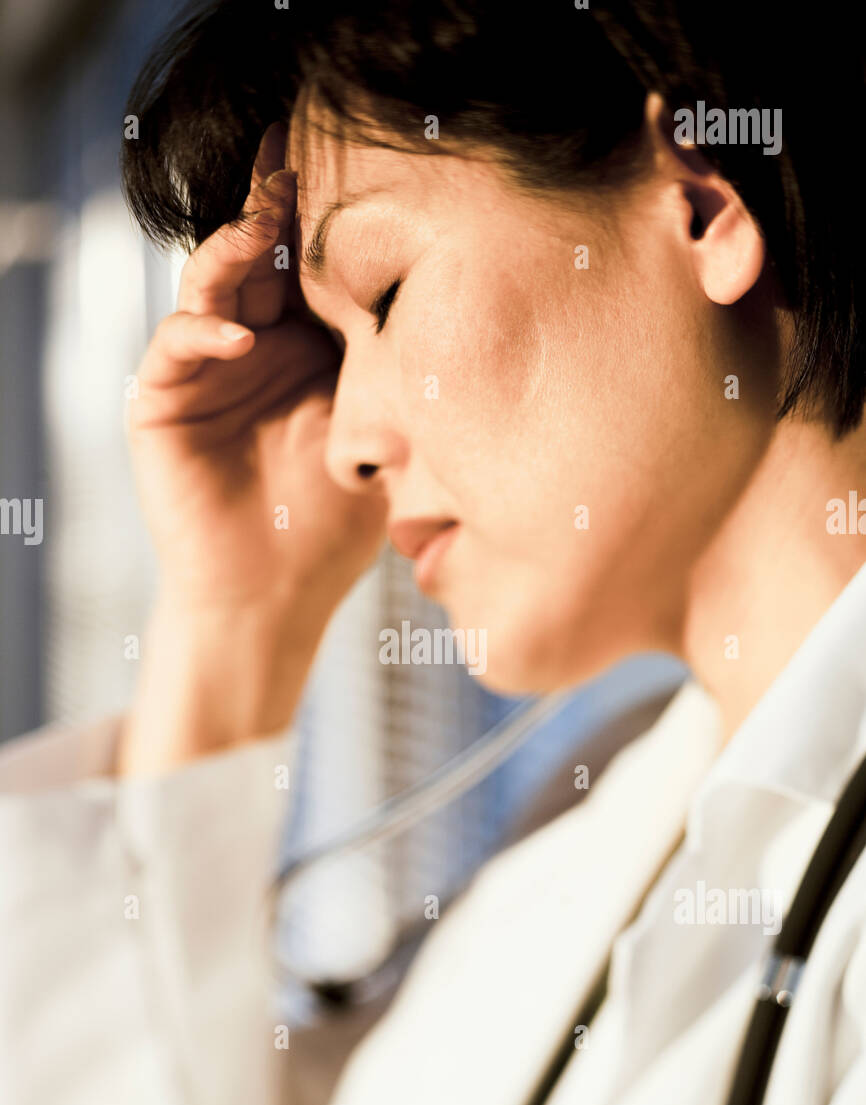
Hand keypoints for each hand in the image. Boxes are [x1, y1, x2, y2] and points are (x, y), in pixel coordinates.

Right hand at [126, 121, 385, 622]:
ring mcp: (204, 369)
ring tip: (260, 222)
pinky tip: (239, 336)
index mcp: (305, 348)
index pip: (310, 266)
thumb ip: (383, 371)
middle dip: (274, 204)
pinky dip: (202, 331)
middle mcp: (252, 346)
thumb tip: (431, 289)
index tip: (353, 160)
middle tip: (290, 149)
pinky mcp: (163, 400)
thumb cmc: (331, 526)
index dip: (323, 217)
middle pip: (259, 255)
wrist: (275, 596)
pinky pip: (175, 346)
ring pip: (210, 282)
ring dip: (234, 249)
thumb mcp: (374, 438)